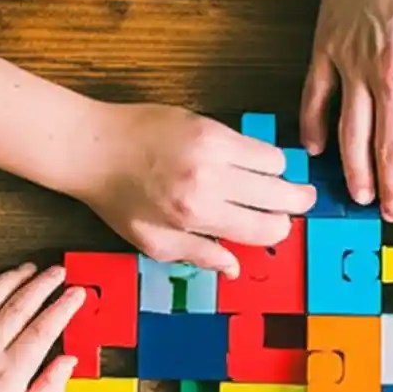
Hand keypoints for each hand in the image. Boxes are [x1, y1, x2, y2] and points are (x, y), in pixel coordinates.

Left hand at [0, 264, 83, 391]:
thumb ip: (50, 390)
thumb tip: (69, 361)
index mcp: (8, 372)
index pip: (45, 328)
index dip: (64, 306)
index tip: (77, 293)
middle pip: (20, 305)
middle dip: (44, 284)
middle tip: (58, 272)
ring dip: (10, 278)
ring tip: (26, 269)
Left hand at [66, 103, 315, 275]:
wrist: (92, 146)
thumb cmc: (117, 197)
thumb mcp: (153, 242)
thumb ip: (199, 255)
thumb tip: (233, 267)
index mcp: (197, 215)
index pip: (265, 228)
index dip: (278, 231)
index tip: (278, 227)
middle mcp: (210, 180)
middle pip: (282, 195)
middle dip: (296, 202)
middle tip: (300, 202)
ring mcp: (213, 148)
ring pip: (277, 164)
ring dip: (277, 176)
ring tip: (268, 182)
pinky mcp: (210, 124)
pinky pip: (254, 142)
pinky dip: (259, 154)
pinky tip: (248, 162)